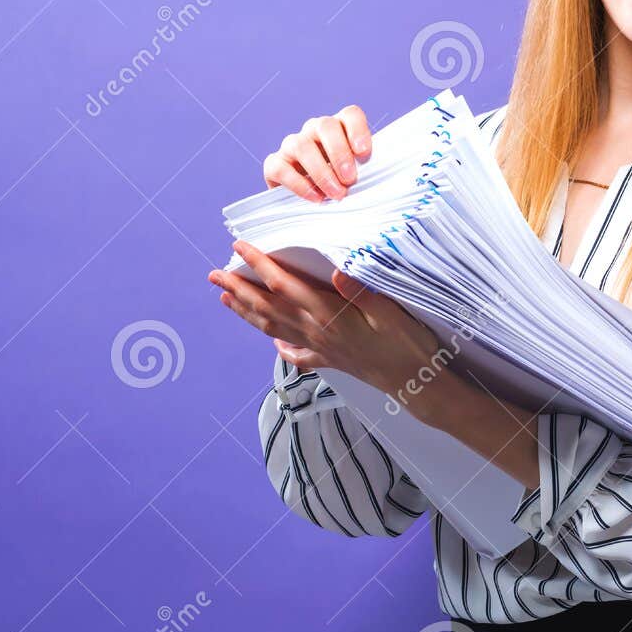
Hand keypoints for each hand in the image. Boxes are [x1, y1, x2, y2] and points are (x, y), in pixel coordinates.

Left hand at [208, 240, 438, 393]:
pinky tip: (274, 344)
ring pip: (274, 329)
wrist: (416, 383)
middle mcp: (317, 332)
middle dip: (239, 289)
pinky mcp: (330, 360)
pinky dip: (281, 346)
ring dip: (247, 313)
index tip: (239, 248)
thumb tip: (336, 270)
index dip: (260, 266)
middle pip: (269, 308)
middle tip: (214, 275)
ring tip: (226, 301)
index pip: (285, 285)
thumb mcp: (390, 312)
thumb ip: (362, 292)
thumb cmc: (406, 345)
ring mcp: (321, 348)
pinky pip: (298, 353)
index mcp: (328, 315)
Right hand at [263, 105, 371, 201]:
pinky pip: (281, 168)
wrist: (310, 205)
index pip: (350, 115)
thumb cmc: (340, 187)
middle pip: (325, 126)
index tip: (364, 152)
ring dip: (321, 172)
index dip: (357, 129)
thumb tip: (380, 178)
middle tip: (350, 179)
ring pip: (302, 145)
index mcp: (339, 128)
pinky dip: (299, 184)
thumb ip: (366, 171)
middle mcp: (314, 130)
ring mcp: (292, 145)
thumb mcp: (356, 177)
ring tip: (336, 194)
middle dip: (339, 153)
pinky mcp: (274, 164)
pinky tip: (315, 198)